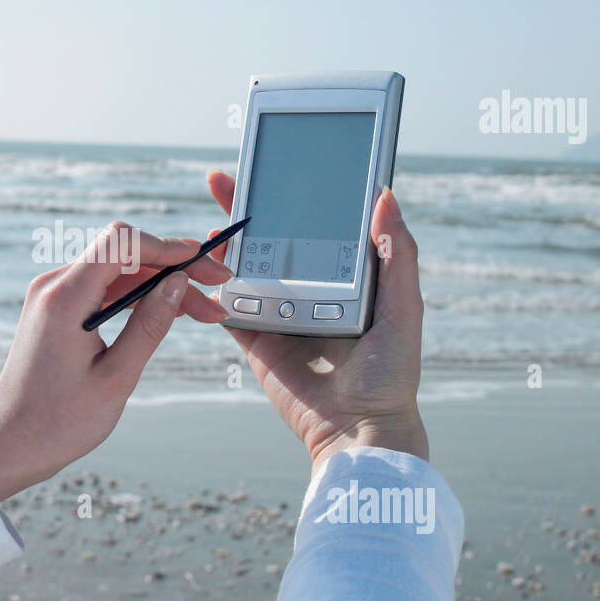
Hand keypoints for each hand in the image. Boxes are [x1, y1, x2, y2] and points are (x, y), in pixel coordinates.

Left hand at [0, 222, 232, 501]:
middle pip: (122, 254)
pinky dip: (135, 296)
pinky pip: (101, 289)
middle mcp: (52, 287)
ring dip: (158, 284)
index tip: (203, 263)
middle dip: (171, 267)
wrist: (9, 445)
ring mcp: (51, 297)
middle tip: (214, 291)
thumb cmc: (58, 422)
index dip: (167, 246)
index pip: (121, 243)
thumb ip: (149, 326)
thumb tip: (178, 283)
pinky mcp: (55, 311)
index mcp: (64, 299)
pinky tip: (166, 313)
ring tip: (201, 311)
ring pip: (116, 271)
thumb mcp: (116, 378)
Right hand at [206, 171, 428, 468]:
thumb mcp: (403, 309)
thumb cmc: (390, 375)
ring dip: (223, 245)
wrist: (357, 432)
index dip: (295, 196)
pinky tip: (196, 264)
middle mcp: (310, 290)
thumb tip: (386, 196)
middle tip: (224, 179)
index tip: (277, 168)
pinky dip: (209, 288)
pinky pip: (227, 308)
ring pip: (244, 268)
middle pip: (271, 239)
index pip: (316, 226)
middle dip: (246, 209)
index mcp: (345, 279)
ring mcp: (279, 313)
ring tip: (209, 224)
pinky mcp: (256, 340)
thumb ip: (396, 255)